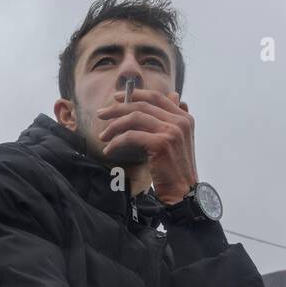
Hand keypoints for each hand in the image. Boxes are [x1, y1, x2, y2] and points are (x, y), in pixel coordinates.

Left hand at [95, 88, 196, 202]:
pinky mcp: (161, 144)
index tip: (116, 98)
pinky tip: (108, 150)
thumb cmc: (175, 170)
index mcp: (184, 118)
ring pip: (134, 118)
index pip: (157, 97)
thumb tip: (173, 96)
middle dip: (117, 108)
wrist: (183, 192)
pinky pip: (131, 136)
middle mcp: (180, 121)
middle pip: (143, 105)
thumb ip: (173, 120)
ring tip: (102, 135)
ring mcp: (171, 131)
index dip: (135, 94)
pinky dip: (116, 142)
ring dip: (114, 126)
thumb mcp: (178, 140)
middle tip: (101, 114)